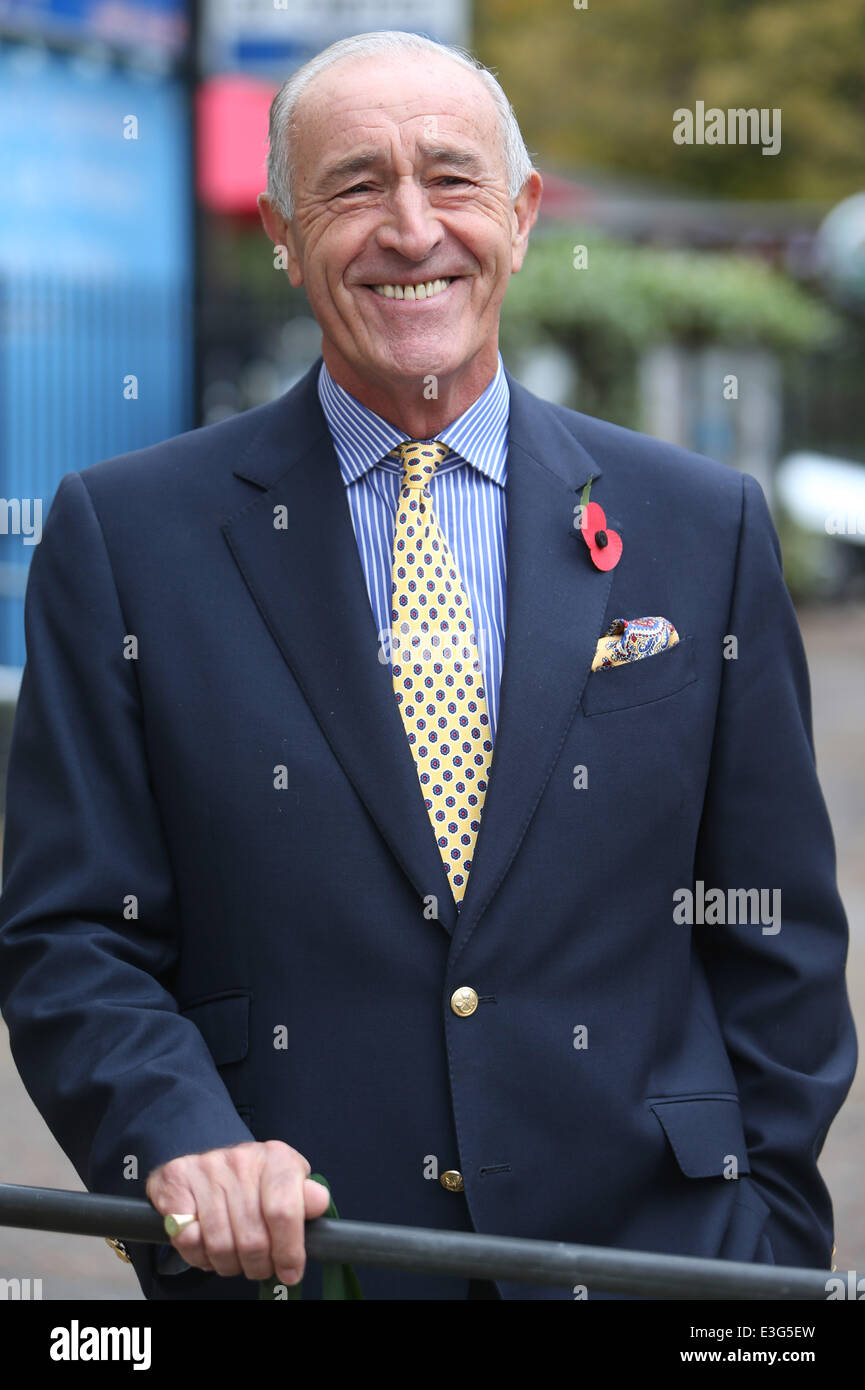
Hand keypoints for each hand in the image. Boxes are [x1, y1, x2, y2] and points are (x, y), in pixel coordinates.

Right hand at [145, 1140, 331, 1284]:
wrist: (207, 1164)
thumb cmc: (255, 1182)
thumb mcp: (287, 1185)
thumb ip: (303, 1199)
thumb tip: (318, 1202)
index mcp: (276, 1157)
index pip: (283, 1211)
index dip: (288, 1251)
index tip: (290, 1271)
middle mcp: (241, 1158)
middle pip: (252, 1238)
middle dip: (259, 1265)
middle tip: (260, 1268)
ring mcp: (206, 1167)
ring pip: (220, 1245)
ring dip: (229, 1265)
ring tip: (235, 1261)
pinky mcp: (176, 1181)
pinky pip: (188, 1239)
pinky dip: (198, 1257)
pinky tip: (208, 1249)